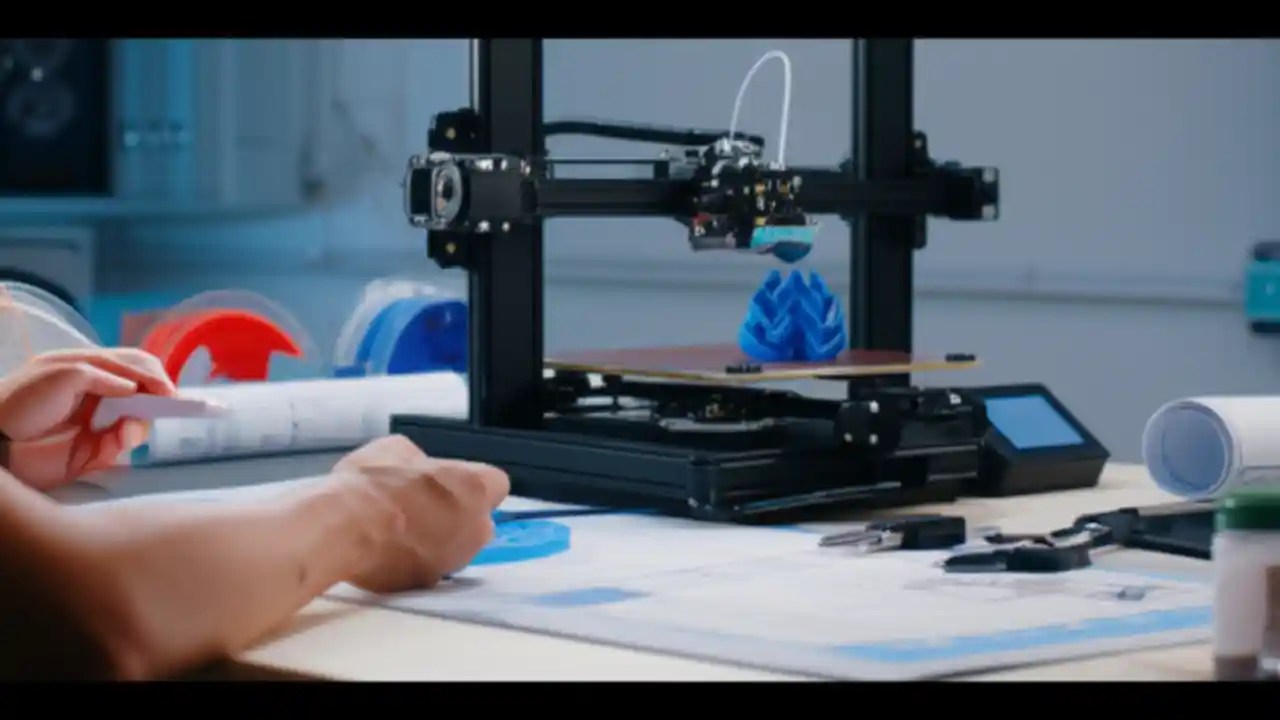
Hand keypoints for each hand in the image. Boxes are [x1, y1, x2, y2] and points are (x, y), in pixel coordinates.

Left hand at [0, 348, 176, 489]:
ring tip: (128, 431)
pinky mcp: (91, 451)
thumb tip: (136, 388)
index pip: (132, 364)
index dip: (154, 375)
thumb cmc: (22, 402)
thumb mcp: (63, 375)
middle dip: (154, 400)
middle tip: (165, 409)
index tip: (170, 392)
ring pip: (136, 420)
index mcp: (87, 368)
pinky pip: (121, 446)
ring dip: (140, 424)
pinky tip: (119, 441)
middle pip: (142, 392)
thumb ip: (104, 375)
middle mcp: (96, 393)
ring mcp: (94, 422)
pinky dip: (125, 443)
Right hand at [330, 435, 509, 592]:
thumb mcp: (396, 450)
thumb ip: (423, 462)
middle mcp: (476, 529)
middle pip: (479, 520)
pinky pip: (431, 567)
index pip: (496, 484)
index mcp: (476, 490)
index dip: (473, 482)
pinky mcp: (429, 583)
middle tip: (424, 506)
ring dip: (439, 539)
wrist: (344, 530)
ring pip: (457, 547)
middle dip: (459, 514)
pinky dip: (417, 560)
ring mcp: (455, 560)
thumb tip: (421, 468)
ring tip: (402, 529)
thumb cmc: (374, 483)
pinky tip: (391, 550)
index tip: (451, 481)